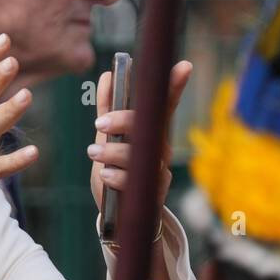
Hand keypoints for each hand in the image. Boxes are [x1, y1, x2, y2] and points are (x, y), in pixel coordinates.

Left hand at [88, 60, 191, 213]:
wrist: (117, 213)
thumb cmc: (117, 169)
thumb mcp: (108, 137)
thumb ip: (108, 108)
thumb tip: (107, 76)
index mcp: (152, 130)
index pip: (165, 105)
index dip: (175, 86)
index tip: (184, 66)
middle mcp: (161, 147)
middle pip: (150, 126)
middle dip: (124, 120)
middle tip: (100, 123)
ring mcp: (160, 170)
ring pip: (142, 154)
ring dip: (114, 151)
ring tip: (94, 153)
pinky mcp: (153, 194)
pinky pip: (137, 182)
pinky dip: (117, 177)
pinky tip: (105, 175)